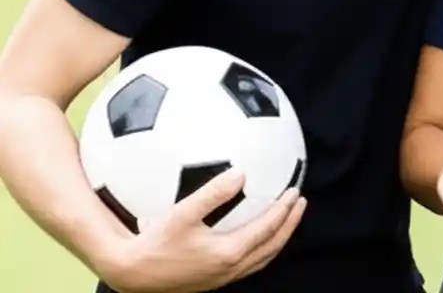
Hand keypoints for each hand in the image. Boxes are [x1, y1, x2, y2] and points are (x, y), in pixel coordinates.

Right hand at [99, 169, 305, 292]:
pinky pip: (247, 263)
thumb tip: (241, 172)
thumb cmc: (154, 242)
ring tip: (285, 218)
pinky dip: (259, 247)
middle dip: (290, 224)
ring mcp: (222, 277)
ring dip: (278, 237)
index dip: (284, 210)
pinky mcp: (212, 280)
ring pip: (262, 258)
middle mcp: (230, 268)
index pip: (268, 229)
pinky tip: (252, 233)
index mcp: (229, 253)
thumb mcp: (182, 213)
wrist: (131, 274)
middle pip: (272, 245)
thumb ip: (213, 193)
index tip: (295, 191)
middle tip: (300, 203)